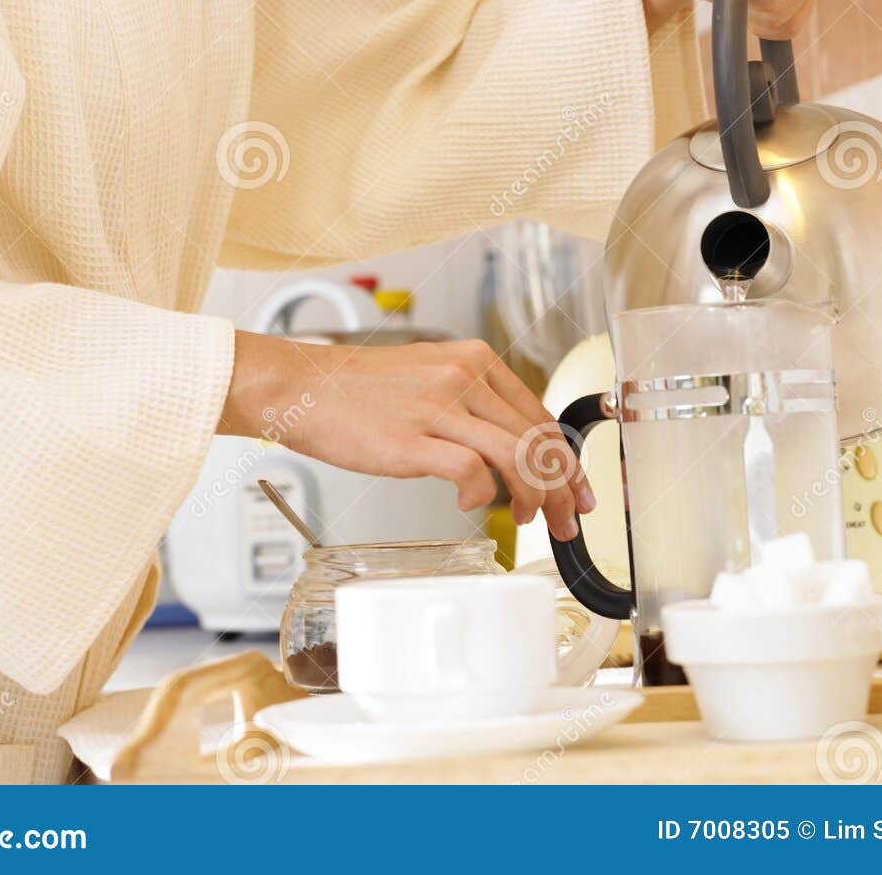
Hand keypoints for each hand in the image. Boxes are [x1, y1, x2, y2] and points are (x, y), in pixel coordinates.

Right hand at [218, 330, 595, 541]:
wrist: (305, 385)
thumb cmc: (361, 389)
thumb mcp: (431, 375)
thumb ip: (474, 401)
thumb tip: (514, 445)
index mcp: (474, 359)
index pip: (541, 414)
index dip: (567, 461)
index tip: (576, 491)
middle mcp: (464, 376)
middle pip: (538, 439)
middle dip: (562, 489)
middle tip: (565, 521)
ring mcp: (440, 407)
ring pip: (518, 456)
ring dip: (535, 497)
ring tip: (530, 521)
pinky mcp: (413, 440)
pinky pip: (471, 472)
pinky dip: (481, 496)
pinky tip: (467, 504)